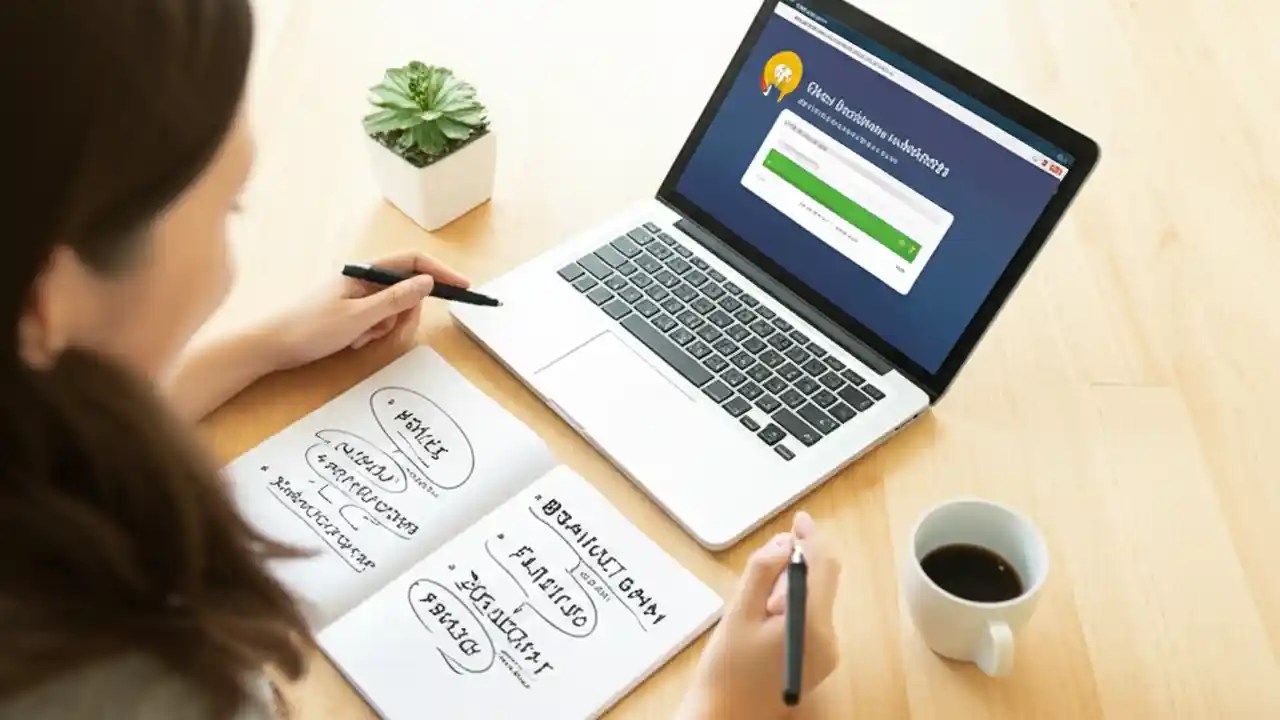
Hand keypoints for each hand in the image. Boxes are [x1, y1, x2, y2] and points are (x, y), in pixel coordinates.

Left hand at [261, 251, 468, 370]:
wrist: (272, 346)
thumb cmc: (310, 328)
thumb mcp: (359, 317)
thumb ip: (395, 299)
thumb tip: (428, 281)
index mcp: (364, 271)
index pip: (412, 262)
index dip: (440, 273)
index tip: (463, 288)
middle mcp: (363, 279)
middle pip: (407, 289)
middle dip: (405, 313)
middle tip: (388, 332)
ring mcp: (358, 296)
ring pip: (394, 309)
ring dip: (386, 327)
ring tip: (362, 338)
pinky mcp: (352, 312)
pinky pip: (379, 321)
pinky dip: (373, 333)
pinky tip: (353, 342)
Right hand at [678, 512, 840, 719]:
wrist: (723, 718)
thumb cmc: (725, 671)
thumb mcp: (738, 613)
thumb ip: (762, 572)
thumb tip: (784, 543)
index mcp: (813, 627)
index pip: (823, 567)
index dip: (811, 538)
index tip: (797, 520)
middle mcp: (829, 640)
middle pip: (821, 582)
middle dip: (794, 564)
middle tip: (760, 566)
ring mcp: (825, 653)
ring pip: (814, 599)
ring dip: (789, 586)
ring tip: (754, 600)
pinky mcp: (816, 660)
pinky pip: (810, 618)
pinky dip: (790, 606)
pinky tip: (762, 618)